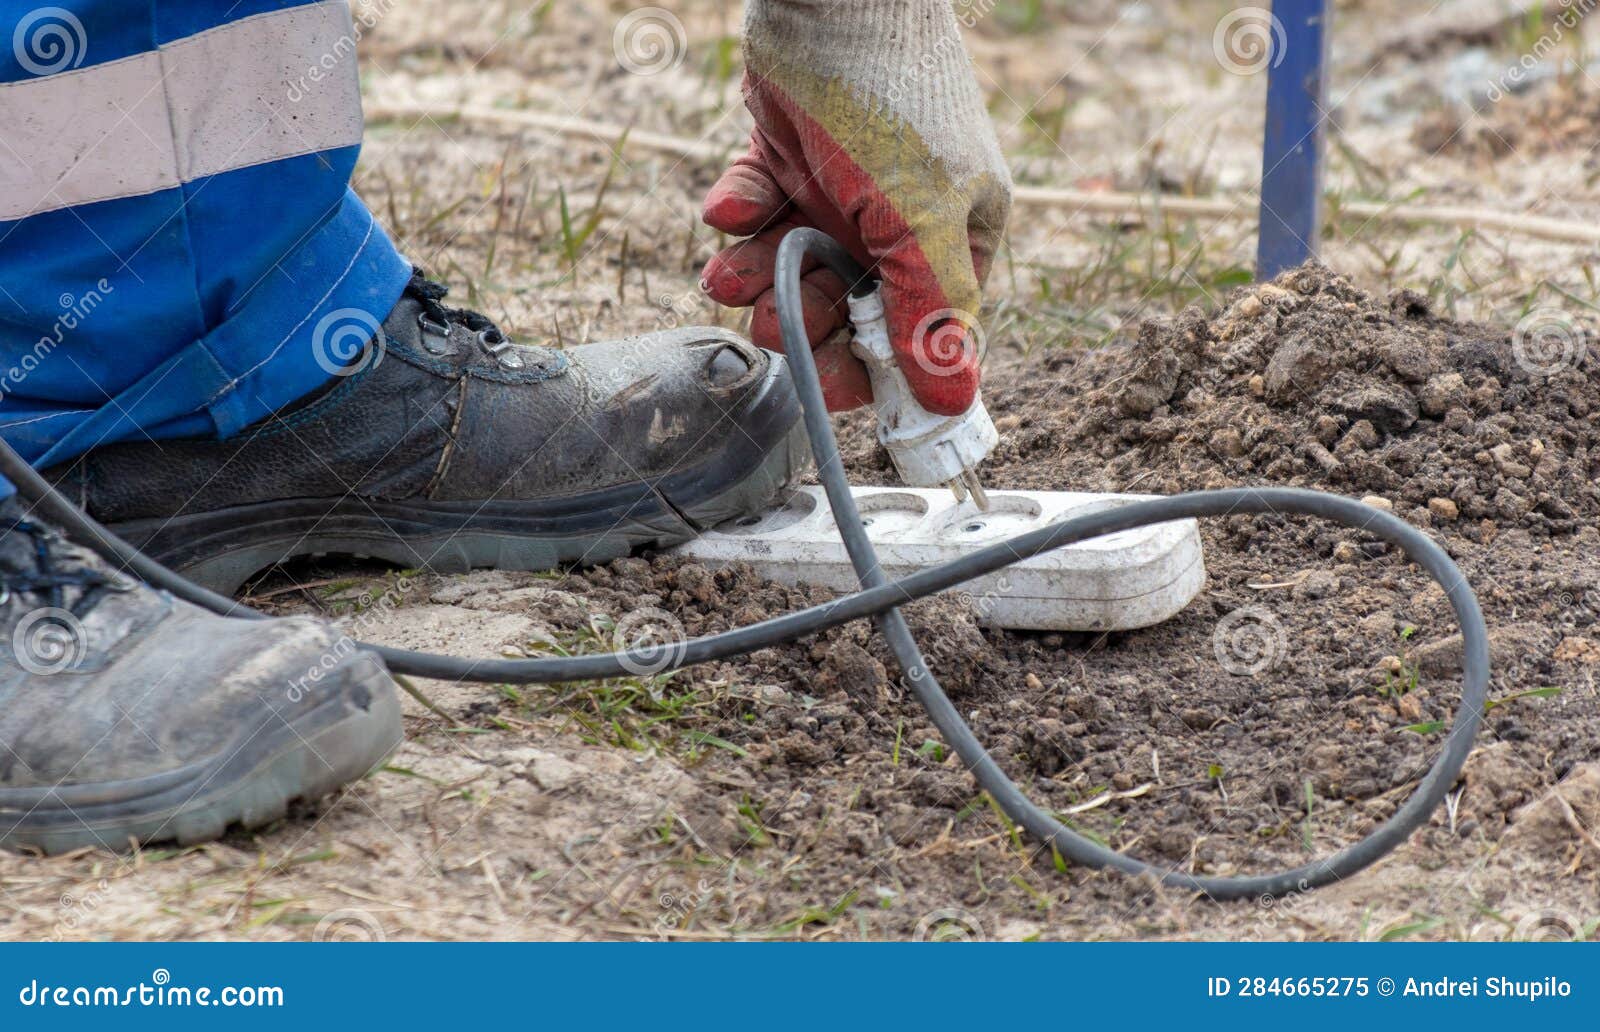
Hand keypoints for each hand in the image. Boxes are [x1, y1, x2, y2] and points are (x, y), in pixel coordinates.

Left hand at [699, 0, 1010, 414]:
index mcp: (955, 234)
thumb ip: (930, 312)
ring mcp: (845, 185)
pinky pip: (761, 207)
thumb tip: (951, 402)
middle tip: (768, 323)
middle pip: (849, 304)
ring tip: (727, 272)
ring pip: (796, 260)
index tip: (824, 387)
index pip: (920, 329)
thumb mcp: (918, 219)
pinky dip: (740, 215)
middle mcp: (902, 217)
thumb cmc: (890, 103)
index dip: (872, 366)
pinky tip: (727, 211)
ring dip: (758, 273)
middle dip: (803, 317)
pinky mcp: (791, 154)